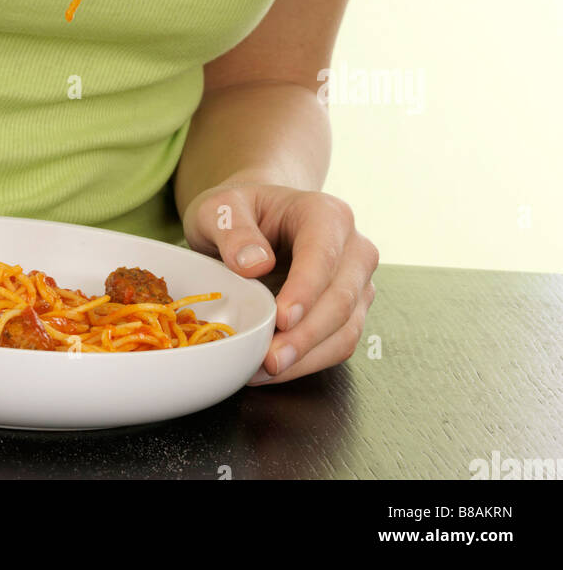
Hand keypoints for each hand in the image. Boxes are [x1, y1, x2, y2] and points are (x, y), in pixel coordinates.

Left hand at [181, 179, 378, 384]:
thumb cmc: (238, 213)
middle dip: (305, 335)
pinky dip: (307, 363)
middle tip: (269, 359)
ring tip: (265, 369)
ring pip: (345, 329)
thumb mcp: (220, 208)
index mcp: (326, 214)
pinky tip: (272, 369)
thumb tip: (254, 264)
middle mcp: (353, 247)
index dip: (306, 289)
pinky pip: (337, 345)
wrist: (252, 221)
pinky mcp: (350, 312)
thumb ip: (232, 228)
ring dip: (307, 356)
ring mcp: (357, 283)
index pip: (323, 254)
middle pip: (341, 298)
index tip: (281, 318)